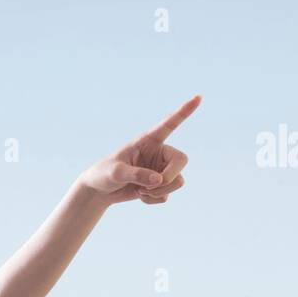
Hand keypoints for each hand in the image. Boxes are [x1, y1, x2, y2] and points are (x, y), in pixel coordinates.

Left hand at [79, 95, 200, 205]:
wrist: (99, 192)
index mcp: (147, 141)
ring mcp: (160, 169)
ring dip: (161, 191)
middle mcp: (158, 153)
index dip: (184, 112)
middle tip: (152, 185)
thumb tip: (159, 180)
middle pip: (181, 161)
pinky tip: (140, 196)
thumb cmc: (103, 174)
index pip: (169, 124)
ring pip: (178, 181)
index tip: (198, 97)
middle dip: (169, 177)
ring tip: (141, 191)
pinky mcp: (159, 184)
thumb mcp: (116, 173)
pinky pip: (168, 194)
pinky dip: (155, 199)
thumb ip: (136, 174)